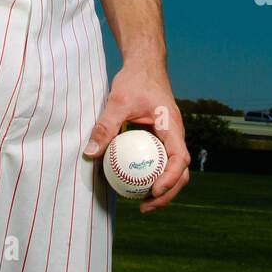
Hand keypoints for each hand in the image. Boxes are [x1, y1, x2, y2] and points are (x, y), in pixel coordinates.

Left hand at [83, 62, 189, 212]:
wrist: (145, 63)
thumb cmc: (135, 80)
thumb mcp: (117, 102)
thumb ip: (105, 126)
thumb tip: (90, 153)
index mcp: (172, 126)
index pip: (180, 158)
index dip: (170, 178)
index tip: (153, 190)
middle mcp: (176, 134)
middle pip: (181, 171)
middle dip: (168, 193)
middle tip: (145, 207)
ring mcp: (170, 136)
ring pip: (173, 169)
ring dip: (162, 188)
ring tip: (141, 203)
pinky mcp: (162, 137)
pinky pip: (161, 160)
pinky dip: (152, 174)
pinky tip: (133, 183)